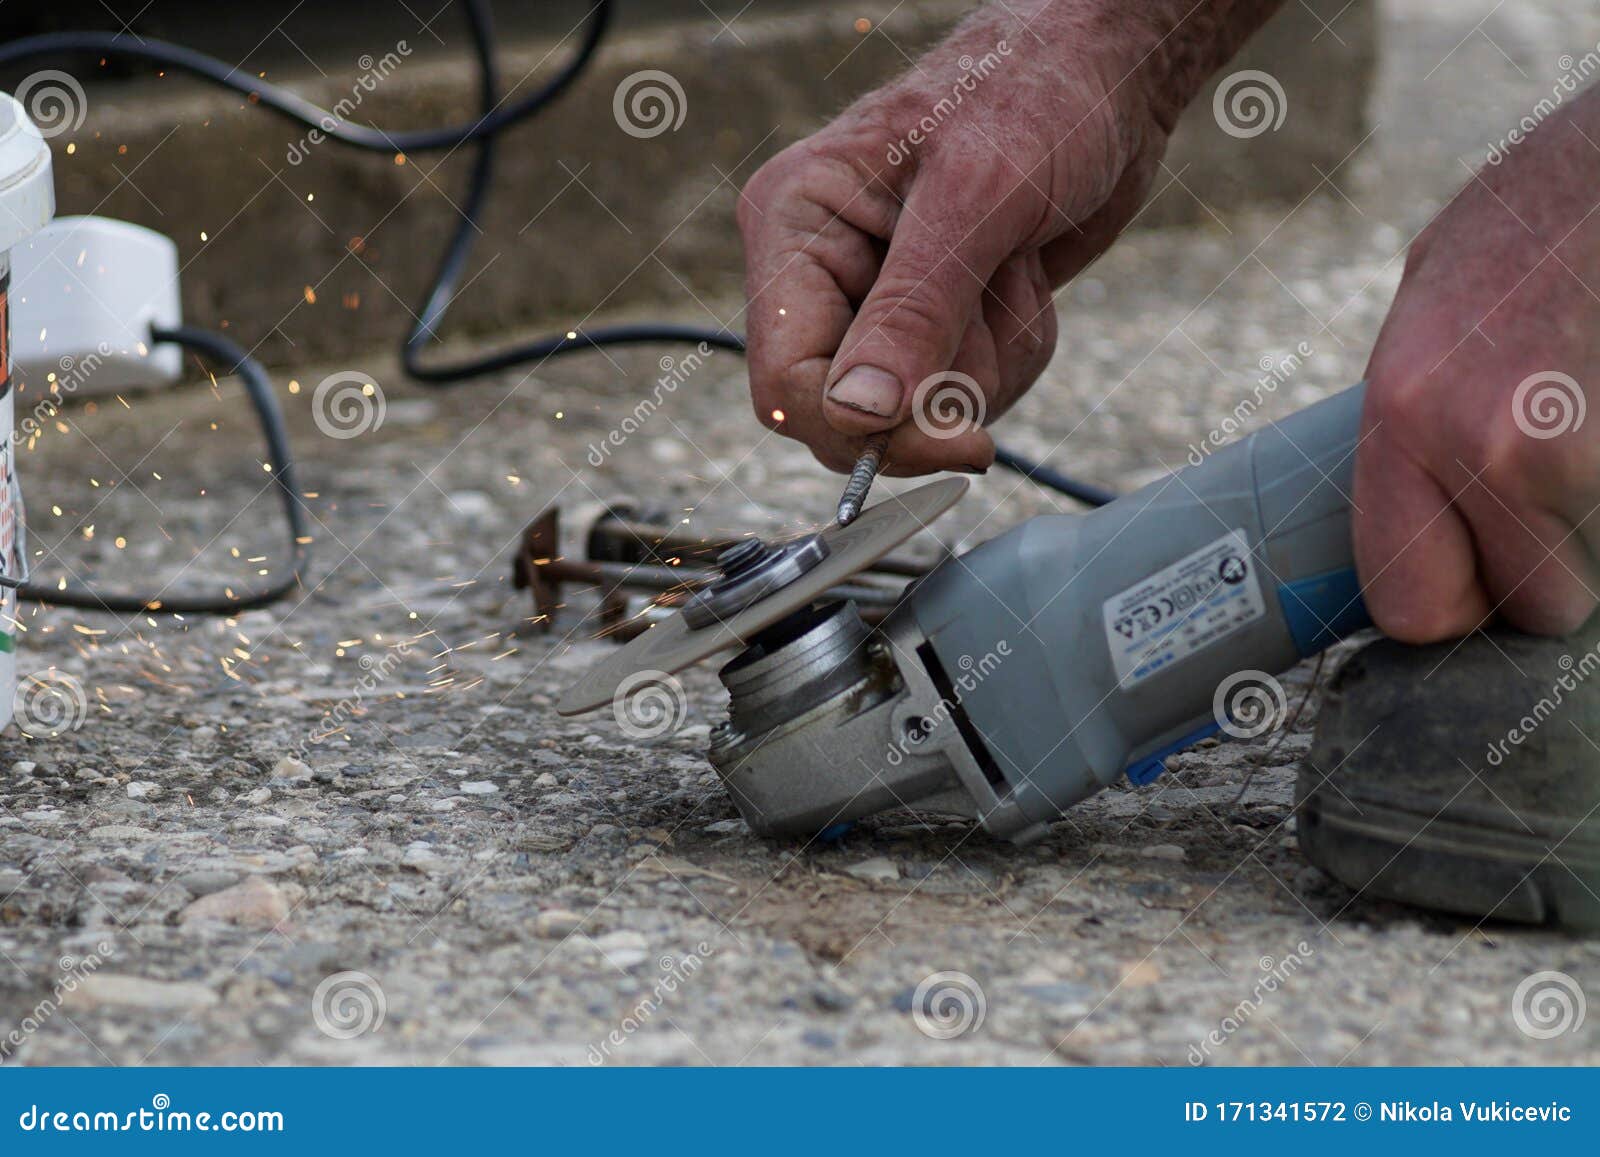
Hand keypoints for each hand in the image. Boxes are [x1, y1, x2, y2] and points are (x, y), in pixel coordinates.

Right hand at [737, 2, 1176, 474]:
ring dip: (991, 356)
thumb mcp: (977, 197)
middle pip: (850, 415)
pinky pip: (961, 396)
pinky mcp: (927, 326)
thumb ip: (914, 310)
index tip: (962, 440)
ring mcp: (873, 305)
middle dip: (943, 380)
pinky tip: (1021, 279)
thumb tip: (859, 414)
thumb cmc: (1036, 94)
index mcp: (794, 223)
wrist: (1106, 75)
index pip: (787, 380)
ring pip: (915, 414)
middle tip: (1000, 293)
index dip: (864, 429)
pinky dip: (1011, 350)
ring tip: (1014, 265)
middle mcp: (819, 273)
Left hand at [1355, 90, 1599, 639]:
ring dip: (1597, 523)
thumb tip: (1415, 540)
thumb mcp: (1419, 328)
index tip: (1475, 565)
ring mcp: (1582, 444)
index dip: (1455, 597)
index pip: (1414, 607)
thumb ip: (1410, 443)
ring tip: (1582, 418)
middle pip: (1536, 606)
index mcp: (1403, 417)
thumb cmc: (1523, 226)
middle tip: (1548, 484)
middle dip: (1545, 567)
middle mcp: (1487, 442)